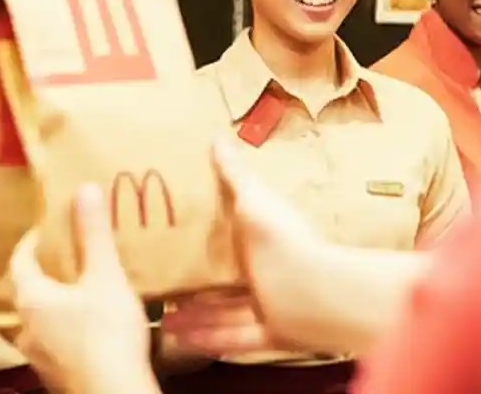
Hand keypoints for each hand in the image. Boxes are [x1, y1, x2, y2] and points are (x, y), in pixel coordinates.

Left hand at [11, 183, 158, 393]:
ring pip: (43, 318)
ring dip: (59, 301)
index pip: (20, 260)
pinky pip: (58, 340)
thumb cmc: (107, 334)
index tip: (50, 227)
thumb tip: (84, 189)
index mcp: (31, 299)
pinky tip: (93, 324)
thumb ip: (93, 234)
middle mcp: (26, 328)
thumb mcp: (106, 276)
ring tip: (86, 287)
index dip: (33, 241)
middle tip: (71, 254)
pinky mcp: (57, 373)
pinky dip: (70, 326)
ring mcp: (40, 355)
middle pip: (30, 290)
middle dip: (49, 271)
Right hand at [161, 138, 331, 354]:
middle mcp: (267, 274)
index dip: (205, 247)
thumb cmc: (285, 242)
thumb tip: (217, 138)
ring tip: (161, 320)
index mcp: (262, 242)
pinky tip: (178, 341)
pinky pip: (231, 340)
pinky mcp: (269, 335)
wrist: (319, 294)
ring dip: (194, 320)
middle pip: (226, 284)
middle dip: (196, 290)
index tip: (175, 247)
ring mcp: (270, 307)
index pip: (231, 243)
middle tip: (163, 290)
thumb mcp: (254, 202)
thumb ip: (234, 176)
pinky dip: (206, 341)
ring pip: (224, 316)